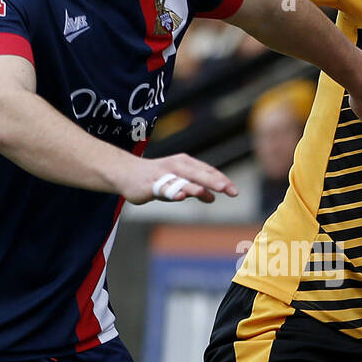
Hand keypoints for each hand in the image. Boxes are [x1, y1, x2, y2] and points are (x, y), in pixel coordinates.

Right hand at [119, 153, 237, 205]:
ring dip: (192, 186)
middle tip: (226, 189)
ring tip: (203, 192)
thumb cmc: (157, 177)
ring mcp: (163, 175)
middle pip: (197, 174)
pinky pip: (162, 188)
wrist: (128, 173)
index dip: (221, 180)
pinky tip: (179, 196)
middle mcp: (176, 166)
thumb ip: (196, 189)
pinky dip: (171, 191)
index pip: (207, 171)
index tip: (234, 191)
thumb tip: (213, 197)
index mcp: (186, 163)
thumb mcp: (179, 183)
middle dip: (212, 181)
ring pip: (180, 180)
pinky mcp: (150, 184)